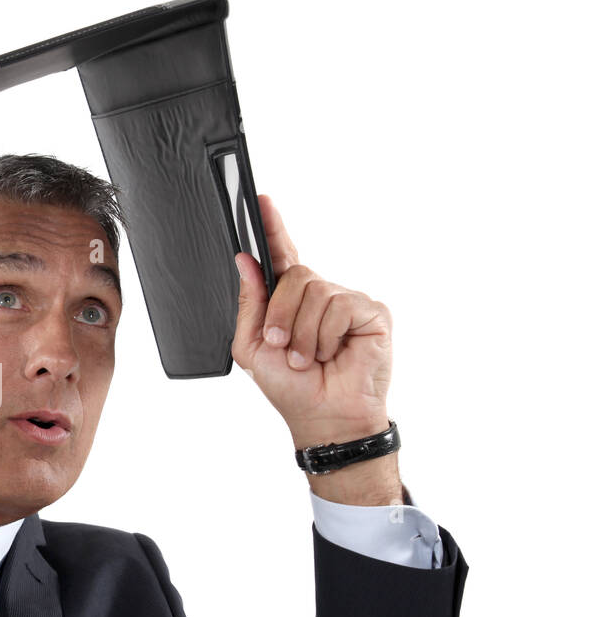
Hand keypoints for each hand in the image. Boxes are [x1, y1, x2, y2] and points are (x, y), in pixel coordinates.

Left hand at [232, 195, 393, 450]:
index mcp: (290, 301)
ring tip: (309, 357)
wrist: (324, 416)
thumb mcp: (253, 346)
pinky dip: (326, 335)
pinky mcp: (372, 311)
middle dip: (281, 315)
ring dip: (303, 333)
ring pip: (316, 291)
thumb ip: (249, 303)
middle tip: (284, 346)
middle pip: (295, 275)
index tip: (260, 200)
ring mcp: (347, 301)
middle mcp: (320, 295)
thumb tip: (245, 260)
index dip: (272, 228)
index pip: (282, 256)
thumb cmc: (292, 387)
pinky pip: (340, 306)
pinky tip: (332, 353)